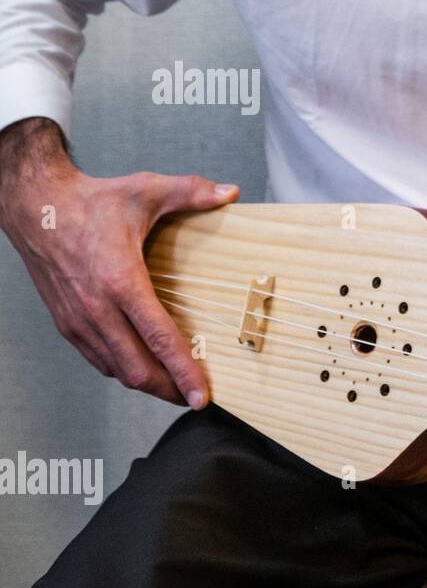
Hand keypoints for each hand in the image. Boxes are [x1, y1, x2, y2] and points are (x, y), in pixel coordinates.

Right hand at [0, 118, 238, 406]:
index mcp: (121, 281)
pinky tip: (141, 367)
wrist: (35, 206)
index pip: (159, 340)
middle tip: (196, 398)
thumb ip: (191, 192)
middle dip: (170, 390)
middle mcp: (97, 308)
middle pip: (138, 370)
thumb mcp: (146, 190)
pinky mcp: (66, 323)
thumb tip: (230, 191)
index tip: (202, 397)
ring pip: (116, 371)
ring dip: (147, 384)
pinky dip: (123, 370)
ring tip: (174, 388)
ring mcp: (78, 320)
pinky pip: (98, 360)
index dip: (184, 373)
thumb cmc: (90, 201)